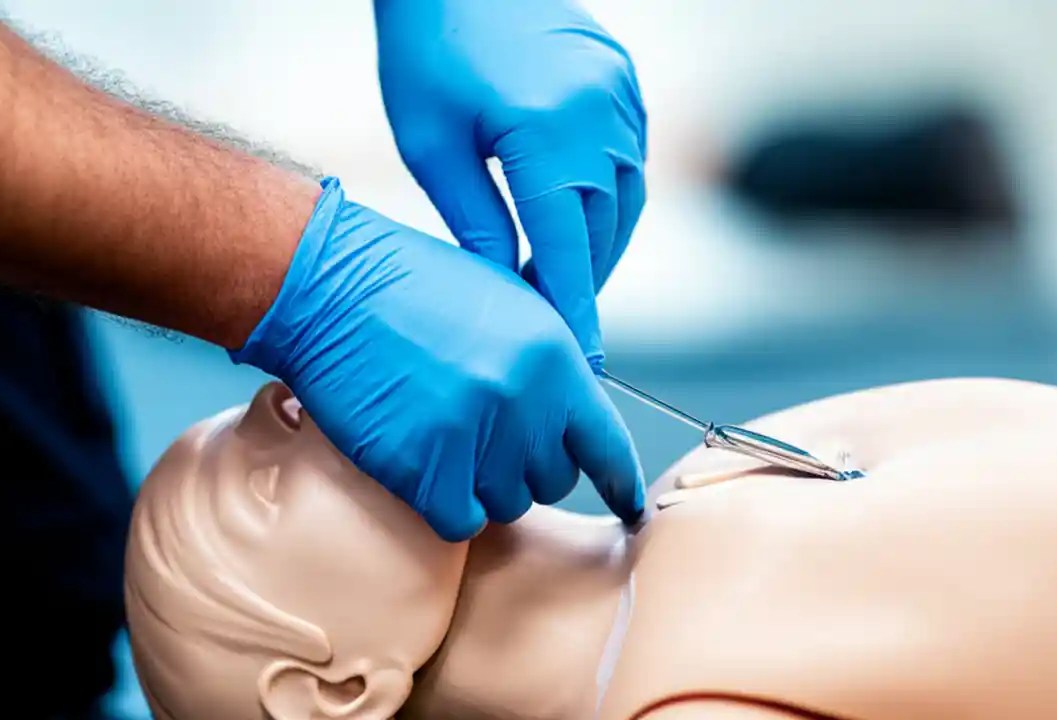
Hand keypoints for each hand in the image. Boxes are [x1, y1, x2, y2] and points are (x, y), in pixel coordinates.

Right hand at [231, 178, 644, 540]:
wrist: (330, 287)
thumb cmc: (413, 287)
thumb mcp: (507, 304)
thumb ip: (549, 364)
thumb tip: (572, 420)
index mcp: (553, 357)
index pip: (606, 443)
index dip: (618, 481)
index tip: (627, 506)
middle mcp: (524, 402)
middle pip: (553, 480)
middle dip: (523, 466)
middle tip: (480, 432)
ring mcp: (473, 437)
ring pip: (506, 505)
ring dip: (480, 484)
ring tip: (444, 436)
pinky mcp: (422, 468)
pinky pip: (459, 521)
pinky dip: (444, 505)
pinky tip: (425, 467)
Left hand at [375, 0, 646, 369]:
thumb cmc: (426, 48)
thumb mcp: (432, 145)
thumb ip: (474, 220)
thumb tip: (501, 289)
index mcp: (547, 134)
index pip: (567, 247)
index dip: (574, 309)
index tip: (583, 359)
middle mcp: (600, 114)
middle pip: (605, 228)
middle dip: (582, 280)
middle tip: (550, 322)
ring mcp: (620, 92)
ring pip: (626, 197)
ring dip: (598, 242)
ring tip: (558, 277)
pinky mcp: (623, 78)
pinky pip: (630, 156)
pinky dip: (609, 197)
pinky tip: (576, 217)